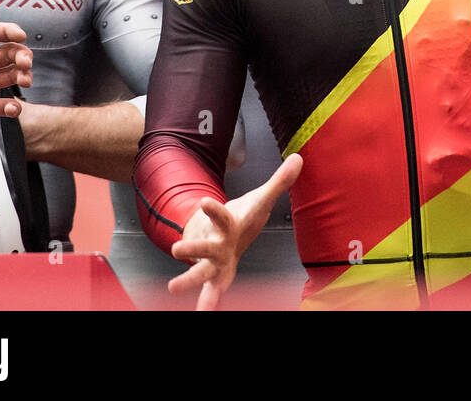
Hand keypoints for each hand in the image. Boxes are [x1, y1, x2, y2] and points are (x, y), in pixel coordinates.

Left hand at [0, 21, 33, 136]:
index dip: (9, 31)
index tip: (20, 34)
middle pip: (10, 53)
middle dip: (22, 54)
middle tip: (25, 62)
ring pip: (13, 75)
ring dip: (24, 75)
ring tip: (24, 80)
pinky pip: (5, 106)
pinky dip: (13, 107)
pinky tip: (11, 108)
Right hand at [169, 153, 302, 310]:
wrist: (219, 232)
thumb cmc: (241, 217)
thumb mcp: (261, 199)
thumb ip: (279, 182)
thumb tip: (299, 159)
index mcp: (229, 224)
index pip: (222, 215)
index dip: (214, 209)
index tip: (204, 202)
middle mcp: (217, 243)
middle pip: (205, 246)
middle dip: (192, 248)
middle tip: (176, 249)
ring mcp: (214, 260)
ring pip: (201, 270)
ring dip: (188, 279)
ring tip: (172, 289)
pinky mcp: (216, 275)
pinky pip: (211, 291)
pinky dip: (208, 302)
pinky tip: (204, 312)